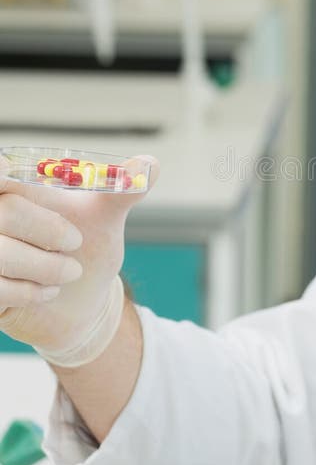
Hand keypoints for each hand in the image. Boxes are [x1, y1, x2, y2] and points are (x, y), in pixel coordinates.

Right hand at [0, 155, 158, 364]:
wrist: (85, 302)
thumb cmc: (89, 250)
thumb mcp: (107, 218)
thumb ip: (123, 189)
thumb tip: (151, 163)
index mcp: (18, 193)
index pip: (2, 177)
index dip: (2, 175)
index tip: (6, 175)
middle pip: (3, 211)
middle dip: (46, 228)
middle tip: (74, 242)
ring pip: (0, 253)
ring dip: (44, 266)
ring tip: (70, 272)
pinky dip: (29, 291)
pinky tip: (49, 292)